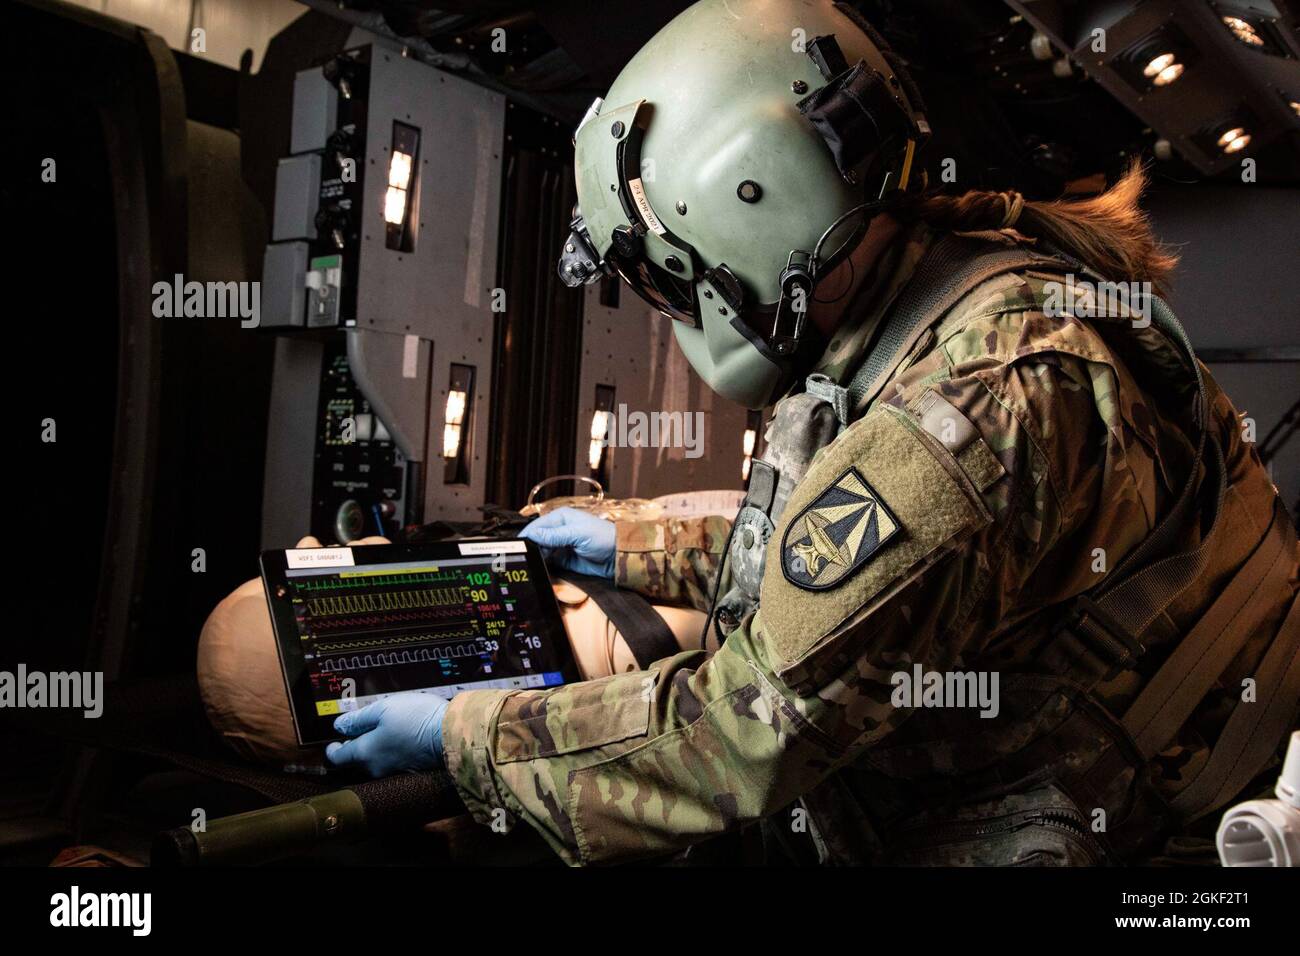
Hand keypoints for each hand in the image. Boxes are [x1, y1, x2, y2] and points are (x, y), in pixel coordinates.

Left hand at [325, 692, 445, 776]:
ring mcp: (394, 773)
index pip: (338, 758)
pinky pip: (393, 764)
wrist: (452, 735)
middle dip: (356, 747)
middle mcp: (376, 768)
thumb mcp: (383, 709)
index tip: (334, 742)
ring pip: (376, 763)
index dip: (333, 749)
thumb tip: (339, 726)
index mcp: (365, 753)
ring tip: (385, 732)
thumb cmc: (417, 719)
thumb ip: (358, 719)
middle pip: (357, 761)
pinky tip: (402, 740)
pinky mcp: (410, 773)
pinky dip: (393, 754)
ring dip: (376, 750)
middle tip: (362, 731)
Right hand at [519, 507, 615, 578]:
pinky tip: (538, 568)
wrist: (618, 556)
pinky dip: (543, 565)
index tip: (515, 546)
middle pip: (536, 539)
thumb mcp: (578, 533)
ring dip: (535, 557)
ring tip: (527, 564)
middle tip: (520, 558)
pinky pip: (549, 562)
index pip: (537, 526)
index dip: (526, 535)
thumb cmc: (602, 537)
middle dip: (529, 547)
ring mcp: (560, 545)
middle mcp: (558, 530)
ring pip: (541, 551)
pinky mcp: (564, 560)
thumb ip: (554, 535)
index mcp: (560, 518)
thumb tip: (532, 535)